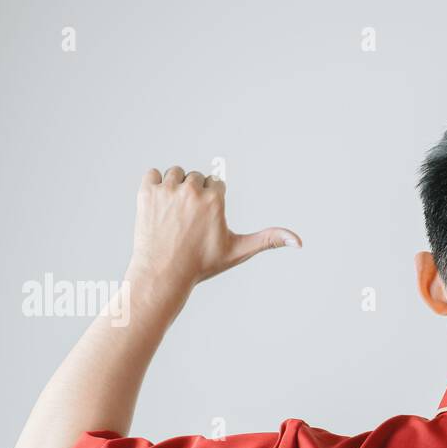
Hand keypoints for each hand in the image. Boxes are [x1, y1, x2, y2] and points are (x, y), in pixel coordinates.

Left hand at [126, 166, 299, 292]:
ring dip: (175, 188)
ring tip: (174, 215)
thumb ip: (269, 240)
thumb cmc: (203, 264)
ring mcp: (167, 191)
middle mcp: (191, 191)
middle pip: (196, 177)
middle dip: (194, 195)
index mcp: (215, 201)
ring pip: (176, 173)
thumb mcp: (239, 251)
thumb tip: (300, 242)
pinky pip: (153, 174)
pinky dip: (155, 186)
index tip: (204, 222)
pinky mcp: (146, 192)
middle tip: (188, 223)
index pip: (216, 184)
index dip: (211, 203)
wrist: (163, 274)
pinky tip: (159, 207)